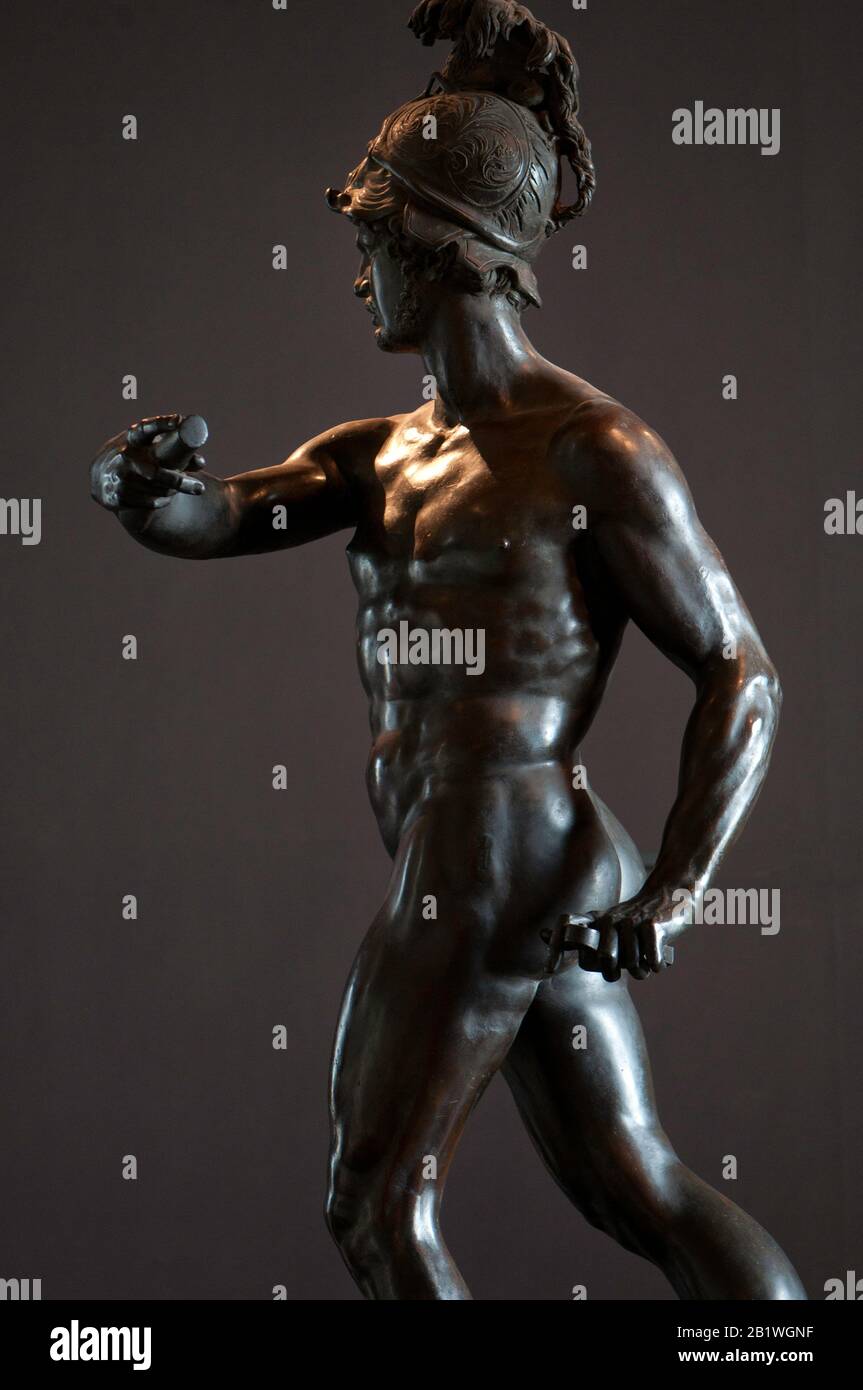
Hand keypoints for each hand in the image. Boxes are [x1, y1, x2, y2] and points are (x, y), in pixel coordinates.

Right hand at [90, 413, 207, 511]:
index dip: (162, 424)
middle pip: (155, 473)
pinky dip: (159, 501)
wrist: (102, 474)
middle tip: (201, 488)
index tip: (179, 420)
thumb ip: (177, 451)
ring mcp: (118, 477)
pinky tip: (165, 498)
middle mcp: (123, 457)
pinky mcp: (115, 496)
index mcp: (133, 438)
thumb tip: (201, 462)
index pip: (146, 428)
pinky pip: (146, 502)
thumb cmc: (136, 456)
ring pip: (154, 489)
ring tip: (183, 490)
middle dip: (179, 481)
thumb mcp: (150, 447)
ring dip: (172, 491)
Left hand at [543, 889, 686, 981]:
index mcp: (598, 922)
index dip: (557, 947)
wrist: (670, 894)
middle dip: (617, 971)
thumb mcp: (607, 924)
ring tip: (646, 960)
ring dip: (642, 969)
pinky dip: (656, 964)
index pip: (570, 932)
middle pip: (604, 961)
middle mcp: (611, 920)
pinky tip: (658, 957)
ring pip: (632, 964)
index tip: (550, 968)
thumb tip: (540, 934)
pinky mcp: (653, 926)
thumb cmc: (636, 920)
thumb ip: (581, 936)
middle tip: (628, 965)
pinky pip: (650, 961)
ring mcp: (631, 922)